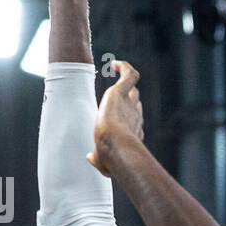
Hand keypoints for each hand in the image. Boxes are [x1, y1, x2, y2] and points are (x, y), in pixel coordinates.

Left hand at [87, 59, 144, 176]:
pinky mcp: (122, 91)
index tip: (115, 119)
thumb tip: (89, 157)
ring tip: (115, 71)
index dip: (126, 118)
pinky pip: (130, 74)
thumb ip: (96, 160)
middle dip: (128, 99)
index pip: (133, 120)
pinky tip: (113, 64)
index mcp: (132, 131)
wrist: (114, 145)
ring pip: (134, 89)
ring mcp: (130, 103)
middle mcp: (135, 116)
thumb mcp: (102, 161)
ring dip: (126, 82)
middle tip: (116, 93)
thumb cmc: (110, 157)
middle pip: (136, 102)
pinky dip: (124, 67)